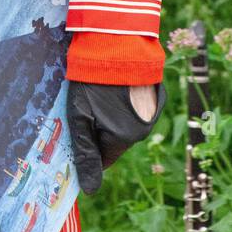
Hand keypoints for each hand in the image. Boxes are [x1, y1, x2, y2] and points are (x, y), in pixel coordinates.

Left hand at [66, 78, 166, 195]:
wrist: (115, 40)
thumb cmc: (92, 79)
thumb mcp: (80, 114)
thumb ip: (85, 152)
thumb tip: (90, 191)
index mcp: (125, 138)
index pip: (104, 158)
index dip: (88, 149)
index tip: (76, 134)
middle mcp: (142, 130)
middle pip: (114, 141)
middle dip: (98, 130)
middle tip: (84, 107)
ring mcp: (151, 112)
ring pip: (125, 125)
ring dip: (111, 115)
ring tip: (96, 92)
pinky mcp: (155, 96)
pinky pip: (136, 109)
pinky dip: (123, 103)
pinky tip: (111, 86)